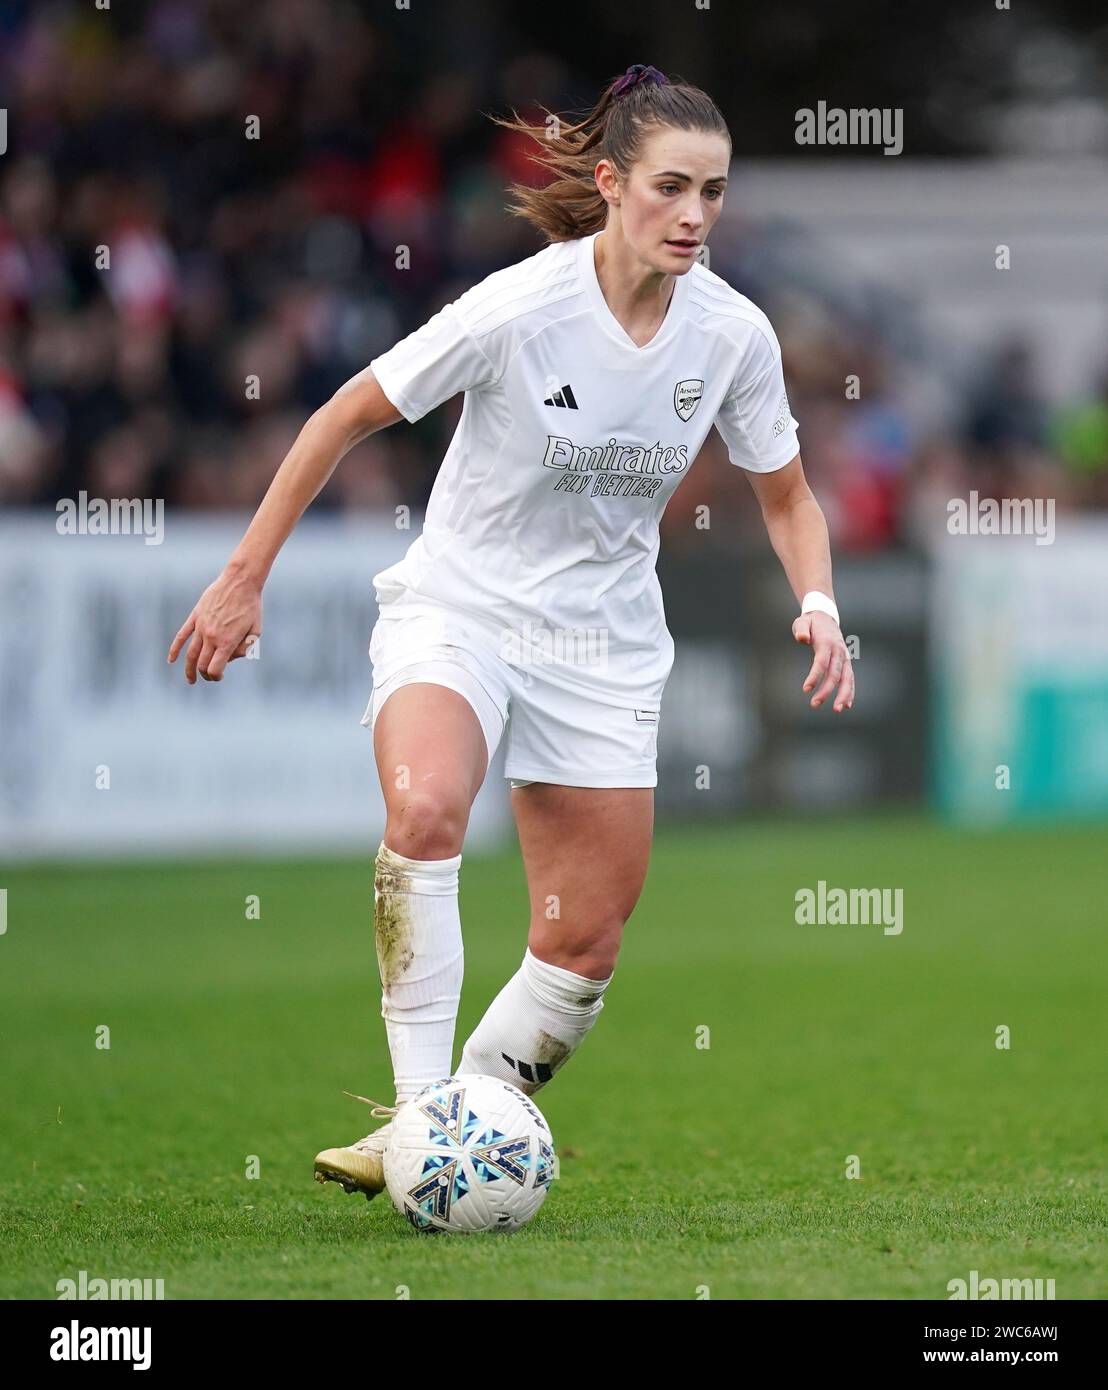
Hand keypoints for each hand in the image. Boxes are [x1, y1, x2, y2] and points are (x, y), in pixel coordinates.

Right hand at [167, 566, 262, 684]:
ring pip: (190, 653)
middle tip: (210, 676)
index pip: (214, 669)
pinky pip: (181, 636)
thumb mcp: (255, 631)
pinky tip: (171, 660)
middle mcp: (211, 636)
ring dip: (189, 669)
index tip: (220, 676)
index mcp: (227, 642)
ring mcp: (201, 627)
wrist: (240, 582)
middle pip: (202, 664)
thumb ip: (244, 649)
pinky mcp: (195, 617)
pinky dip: (174, 650)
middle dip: (205, 674)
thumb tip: (229, 658)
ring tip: (190, 679)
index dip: (216, 676)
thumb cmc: (251, 607)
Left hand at [792, 611, 853, 712]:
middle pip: (835, 674)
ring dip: (843, 695)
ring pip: (847, 678)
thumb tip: (802, 638)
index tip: (806, 689)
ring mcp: (845, 657)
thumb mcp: (803, 621)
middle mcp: (839, 651)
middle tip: (814, 705)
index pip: (822, 662)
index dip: (815, 676)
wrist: (825, 617)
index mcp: (827, 643)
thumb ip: (802, 629)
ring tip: (837, 710)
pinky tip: (846, 705)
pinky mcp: (846, 662)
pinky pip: (850, 679)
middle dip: (827, 691)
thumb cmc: (811, 622)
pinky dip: (849, 691)